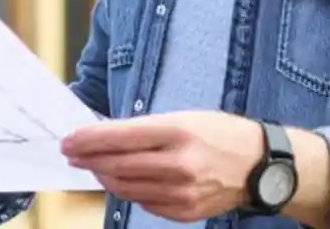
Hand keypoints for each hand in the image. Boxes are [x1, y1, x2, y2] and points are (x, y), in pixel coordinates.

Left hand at [60, 111, 263, 222]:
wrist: (260, 166)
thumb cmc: (221, 134)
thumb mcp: (186, 118)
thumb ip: (147, 130)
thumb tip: (107, 138)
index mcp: (178, 132)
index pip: (120, 137)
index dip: (89, 140)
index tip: (69, 140)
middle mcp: (179, 164)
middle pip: (117, 165)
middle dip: (89, 159)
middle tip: (73, 154)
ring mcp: (181, 192)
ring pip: (125, 188)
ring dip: (104, 177)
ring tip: (96, 166)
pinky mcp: (184, 212)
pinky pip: (143, 203)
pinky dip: (129, 191)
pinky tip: (125, 180)